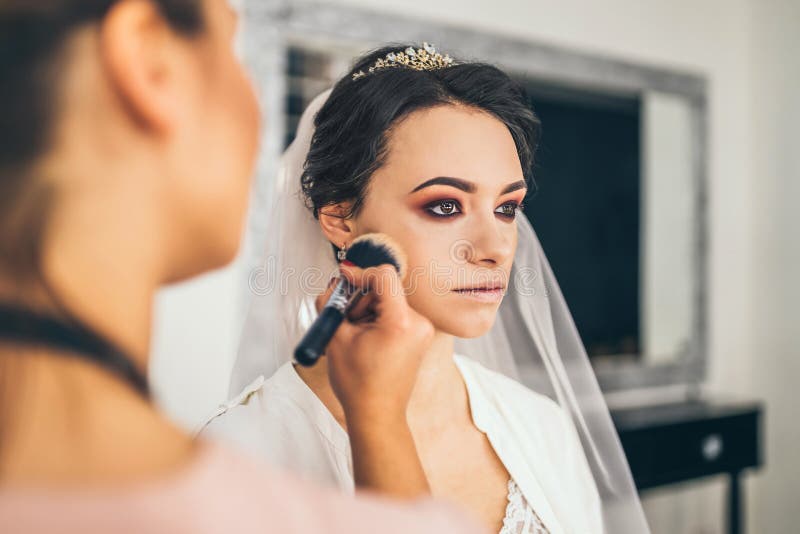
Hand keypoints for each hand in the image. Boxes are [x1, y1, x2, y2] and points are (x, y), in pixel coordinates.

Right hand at [315, 262, 433, 423]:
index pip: (384, 276)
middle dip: (361, 299)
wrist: (376, 414)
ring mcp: (423, 330)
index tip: (344, 282)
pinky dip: (378, 320)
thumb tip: (337, 281)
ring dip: (368, 310)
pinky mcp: (420, 336)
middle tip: (345, 320)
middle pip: (386, 289)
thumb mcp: (336, 337)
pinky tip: (367, 341)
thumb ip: (333, 302)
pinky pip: (396, 314)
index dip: (360, 275)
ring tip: (355, 336)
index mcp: (401, 322)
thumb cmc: (358, 384)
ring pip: (389, 301)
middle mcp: (419, 323)